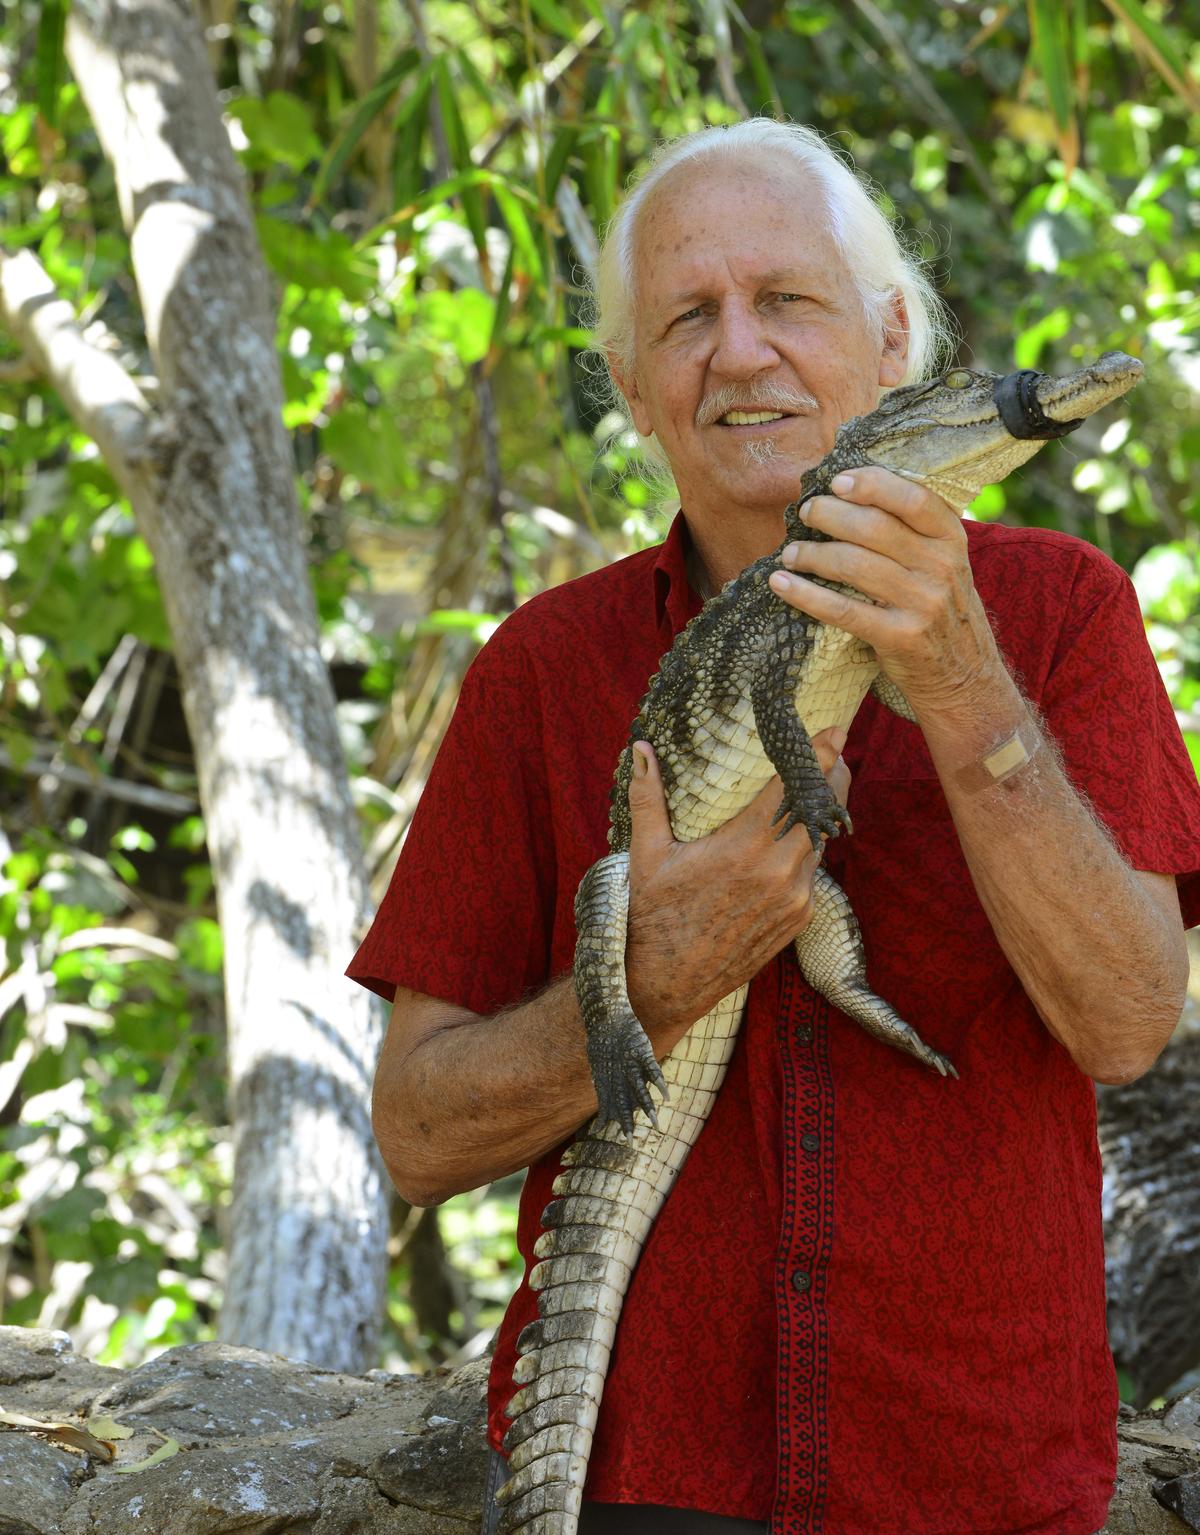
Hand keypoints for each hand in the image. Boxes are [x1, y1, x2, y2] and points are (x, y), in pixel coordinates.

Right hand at [624, 727, 849, 1042]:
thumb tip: (641, 750)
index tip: (836, 729)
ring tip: (814, 789)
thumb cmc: (653, 918)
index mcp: (744, 847)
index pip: (795, 788)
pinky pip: (813, 871)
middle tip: (831, 752)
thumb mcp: (647, 855)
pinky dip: (808, 849)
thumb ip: (648, 797)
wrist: (668, 984)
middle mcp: (778, 871)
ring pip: (822, 840)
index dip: (819, 755)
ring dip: (821, 813)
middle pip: (824, 810)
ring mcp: (795, 897)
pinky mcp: (799, 918)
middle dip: (830, 777)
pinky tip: (793, 840)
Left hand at [767, 467, 1005, 715]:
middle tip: (806, 513)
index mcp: (951, 539)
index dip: (871, 484)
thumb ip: (913, 531)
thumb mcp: (944, 563)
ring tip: (790, 553)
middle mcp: (940, 567)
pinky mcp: (899, 636)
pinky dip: (805, 595)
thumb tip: (851, 492)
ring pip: (853, 564)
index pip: (913, 498)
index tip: (836, 482)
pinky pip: (842, 610)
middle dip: (831, 515)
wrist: (964, 675)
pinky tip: (780, 584)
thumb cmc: (940, 609)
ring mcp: (922, 603)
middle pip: (875, 527)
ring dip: (812, 554)